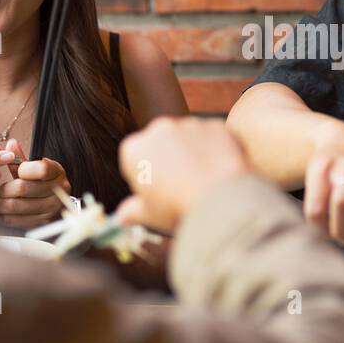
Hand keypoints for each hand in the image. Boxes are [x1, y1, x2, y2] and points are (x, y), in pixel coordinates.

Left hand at [0, 137, 71, 229]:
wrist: (57, 204)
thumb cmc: (43, 183)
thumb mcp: (36, 168)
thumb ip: (21, 158)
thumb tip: (10, 145)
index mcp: (57, 172)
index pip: (40, 169)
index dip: (23, 169)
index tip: (18, 171)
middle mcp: (58, 190)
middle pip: (22, 188)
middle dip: (5, 189)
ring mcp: (52, 208)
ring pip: (16, 206)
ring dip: (1, 205)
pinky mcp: (43, 222)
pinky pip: (17, 220)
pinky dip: (5, 216)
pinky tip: (3, 212)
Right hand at [113, 116, 248, 232]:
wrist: (219, 199)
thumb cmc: (178, 208)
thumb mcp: (149, 214)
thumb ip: (132, 211)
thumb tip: (121, 218)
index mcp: (134, 149)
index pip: (136, 160)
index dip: (148, 179)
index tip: (161, 194)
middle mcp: (158, 129)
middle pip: (163, 144)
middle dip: (171, 160)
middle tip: (184, 187)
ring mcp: (189, 124)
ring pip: (190, 139)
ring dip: (195, 154)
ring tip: (205, 182)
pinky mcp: (215, 125)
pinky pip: (215, 138)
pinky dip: (218, 151)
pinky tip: (222, 172)